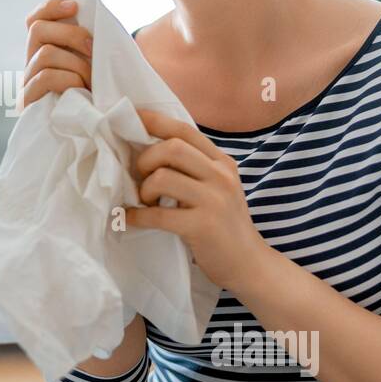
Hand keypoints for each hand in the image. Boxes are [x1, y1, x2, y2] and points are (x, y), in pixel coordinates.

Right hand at [18, 0, 93, 111]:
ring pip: (45, 54)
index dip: (51, 6)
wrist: (96, 129)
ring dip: (75, 63)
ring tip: (92, 78)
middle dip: (69, 33)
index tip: (75, 4)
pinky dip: (68, 79)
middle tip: (92, 47)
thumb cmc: (97, 91)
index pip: (34, 18)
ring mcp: (29, 82)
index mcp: (45, 49)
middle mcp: (32, 63)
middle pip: (36, 29)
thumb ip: (89, 29)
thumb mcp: (95, 57)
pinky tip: (81, 89)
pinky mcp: (30, 102)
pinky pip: (45, 78)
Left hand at [125, 108, 270, 292]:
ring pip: (162, 177)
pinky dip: (138, 216)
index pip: (184, 130)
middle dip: (146, 159)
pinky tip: (132, 219)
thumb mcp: (218, 188)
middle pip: (171, 148)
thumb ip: (194, 168)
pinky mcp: (203, 226)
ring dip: (143, 189)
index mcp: (222, 163)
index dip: (154, 121)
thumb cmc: (225, 226)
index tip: (131, 117)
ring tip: (145, 201)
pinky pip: (158, 214)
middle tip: (140, 178)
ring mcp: (214, 201)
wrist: (249, 264)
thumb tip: (148, 151)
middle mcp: (221, 176)